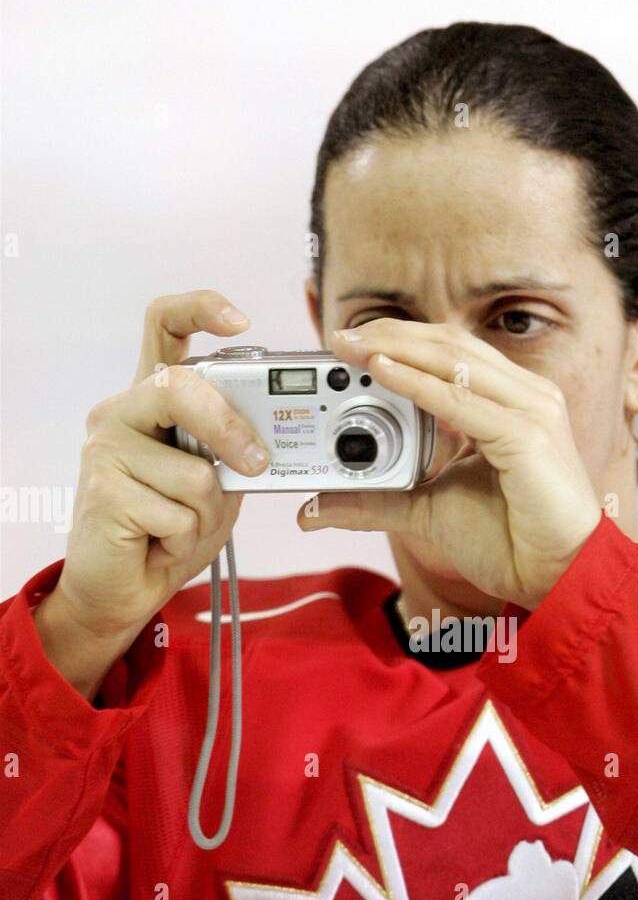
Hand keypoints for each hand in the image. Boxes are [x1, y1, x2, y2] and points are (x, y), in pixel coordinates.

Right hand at [50, 290, 268, 644]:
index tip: (240, 321)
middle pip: (182, 388)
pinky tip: (158, 544)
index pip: (165, 327)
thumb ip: (234, 452)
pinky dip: (185, 539)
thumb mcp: (216, 486)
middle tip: (255, 465)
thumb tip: (272, 438)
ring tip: (179, 527)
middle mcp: (122, 412)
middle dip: (230, 430)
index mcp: (151, 401)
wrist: (120, 590)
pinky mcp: (103, 491)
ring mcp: (105, 448)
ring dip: (206, 514)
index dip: (202, 310)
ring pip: (194, 470)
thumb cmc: (168, 533)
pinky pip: (178, 513)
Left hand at [297, 319, 602, 610]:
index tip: (348, 345)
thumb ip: (376, 500)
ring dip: (396, 349)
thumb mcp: (427, 510)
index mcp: (510, 402)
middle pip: (448, 344)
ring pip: (453, 361)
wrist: (558, 578)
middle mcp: (525, 396)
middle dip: (389, 334)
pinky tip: (382, 373)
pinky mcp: (528, 436)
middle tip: (338, 337)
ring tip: (350, 347)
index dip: (398, 341)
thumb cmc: (512, 541)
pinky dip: (418, 385)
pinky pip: (462, 401)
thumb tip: (315, 508)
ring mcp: (531, 410)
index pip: (448, 353)